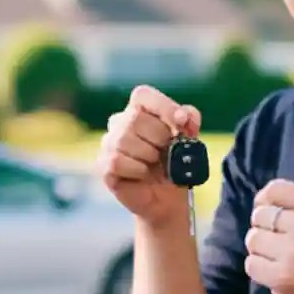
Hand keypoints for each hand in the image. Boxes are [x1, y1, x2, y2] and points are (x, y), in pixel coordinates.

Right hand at [96, 85, 200, 225]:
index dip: (163, 106)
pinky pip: (116, 161)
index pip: (142, 95)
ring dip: (148, 155)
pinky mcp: (103, 166)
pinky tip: (143, 175)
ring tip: (154, 164)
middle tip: (167, 152)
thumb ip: (190, 122)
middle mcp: (119, 122)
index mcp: (140, 110)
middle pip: (134, 118)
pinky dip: (137, 169)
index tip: (181, 122)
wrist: (167, 198)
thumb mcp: (189, 140)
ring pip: (124, 139)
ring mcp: (108, 144)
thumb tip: (185, 116)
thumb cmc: (175, 164)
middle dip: (159, 138)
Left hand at [243, 179, 293, 293]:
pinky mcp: (282, 276)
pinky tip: (275, 275)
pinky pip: (251, 264)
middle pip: (259, 215)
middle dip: (264, 230)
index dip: (264, 202)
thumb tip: (260, 206)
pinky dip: (259, 270)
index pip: (275, 189)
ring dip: (260, 251)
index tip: (269, 215)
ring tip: (277, 260)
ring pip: (253, 239)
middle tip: (278, 245)